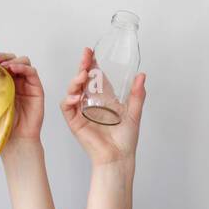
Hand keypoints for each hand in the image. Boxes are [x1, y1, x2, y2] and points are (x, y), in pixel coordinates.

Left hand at [0, 41, 43, 143]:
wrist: (14, 138)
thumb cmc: (4, 121)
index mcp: (4, 81)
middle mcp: (16, 80)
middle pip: (11, 59)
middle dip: (1, 54)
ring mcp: (26, 83)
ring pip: (23, 61)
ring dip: (12, 60)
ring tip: (2, 65)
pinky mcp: (36, 88)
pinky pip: (32, 72)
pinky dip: (22, 67)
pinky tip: (13, 69)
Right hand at [61, 48, 145, 166]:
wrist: (119, 156)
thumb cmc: (125, 138)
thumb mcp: (134, 112)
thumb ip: (137, 94)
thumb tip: (141, 75)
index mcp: (103, 98)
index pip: (95, 76)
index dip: (92, 63)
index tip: (91, 52)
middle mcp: (90, 102)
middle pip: (82, 80)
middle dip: (82, 66)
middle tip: (86, 56)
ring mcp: (81, 111)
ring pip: (73, 90)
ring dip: (75, 80)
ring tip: (82, 75)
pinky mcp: (75, 121)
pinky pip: (67, 107)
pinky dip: (68, 100)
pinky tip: (75, 96)